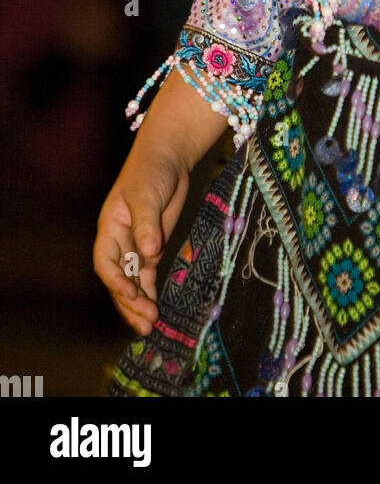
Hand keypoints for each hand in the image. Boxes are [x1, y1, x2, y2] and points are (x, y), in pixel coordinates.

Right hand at [93, 148, 190, 334]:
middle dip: (129, 302)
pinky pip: (147, 275)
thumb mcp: (147, 195)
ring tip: (150, 325)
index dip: (115, 281)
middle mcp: (119, 242)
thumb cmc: (151, 171)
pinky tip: (155, 309)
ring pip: (132, 281)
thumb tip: (150, 253)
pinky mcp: (153, 247)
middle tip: (146, 322)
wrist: (169, 158)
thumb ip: (147, 224)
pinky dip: (150, 292)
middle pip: (119, 279)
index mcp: (110, 228)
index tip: (131, 293)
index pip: (106, 262)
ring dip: (139, 303)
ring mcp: (136, 246)